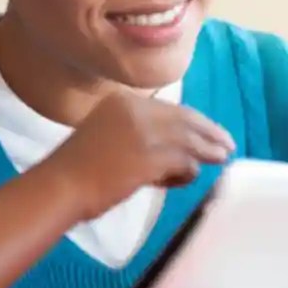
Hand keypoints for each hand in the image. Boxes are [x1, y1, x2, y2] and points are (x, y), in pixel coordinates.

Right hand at [43, 94, 234, 219]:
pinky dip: (189, 170)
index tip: (208, 128)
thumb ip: (136, 133)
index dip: (193, 119)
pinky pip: (182, 162)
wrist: (60, 186)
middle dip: (209, 131)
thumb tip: (171, 151)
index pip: (169, 108)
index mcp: (123, 101)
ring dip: (208, 149)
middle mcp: (136, 110)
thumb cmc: (78, 168)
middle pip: (184, 118)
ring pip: (188, 139)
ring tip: (223, 157)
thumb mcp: (105, 134)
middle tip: (227, 142)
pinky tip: (192, 176)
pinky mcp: (149, 157)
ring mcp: (143, 132)